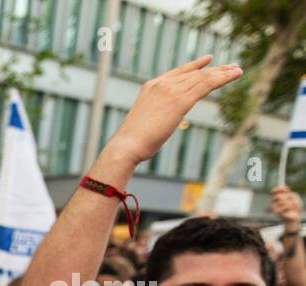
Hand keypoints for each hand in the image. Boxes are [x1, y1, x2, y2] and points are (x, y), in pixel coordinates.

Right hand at [106, 56, 240, 166]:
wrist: (127, 145)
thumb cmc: (133, 141)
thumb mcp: (146, 121)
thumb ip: (158, 114)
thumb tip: (163, 122)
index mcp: (151, 86)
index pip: (179, 72)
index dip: (196, 66)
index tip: (209, 61)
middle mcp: (162, 84)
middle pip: (194, 73)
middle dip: (215, 69)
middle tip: (231, 67)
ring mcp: (171, 90)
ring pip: (203, 77)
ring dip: (223, 73)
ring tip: (238, 70)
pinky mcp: (181, 101)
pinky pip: (207, 84)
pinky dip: (223, 78)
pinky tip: (234, 76)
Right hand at [270, 185, 301, 233]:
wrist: (295, 216)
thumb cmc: (295, 206)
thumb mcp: (294, 196)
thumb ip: (288, 191)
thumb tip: (283, 186)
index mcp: (278, 196)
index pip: (275, 190)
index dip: (278, 188)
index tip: (284, 189)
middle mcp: (274, 201)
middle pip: (278, 195)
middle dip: (287, 197)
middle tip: (291, 201)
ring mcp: (274, 206)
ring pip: (282, 200)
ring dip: (290, 202)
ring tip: (291, 206)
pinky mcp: (276, 211)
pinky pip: (284, 205)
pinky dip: (289, 207)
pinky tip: (289, 210)